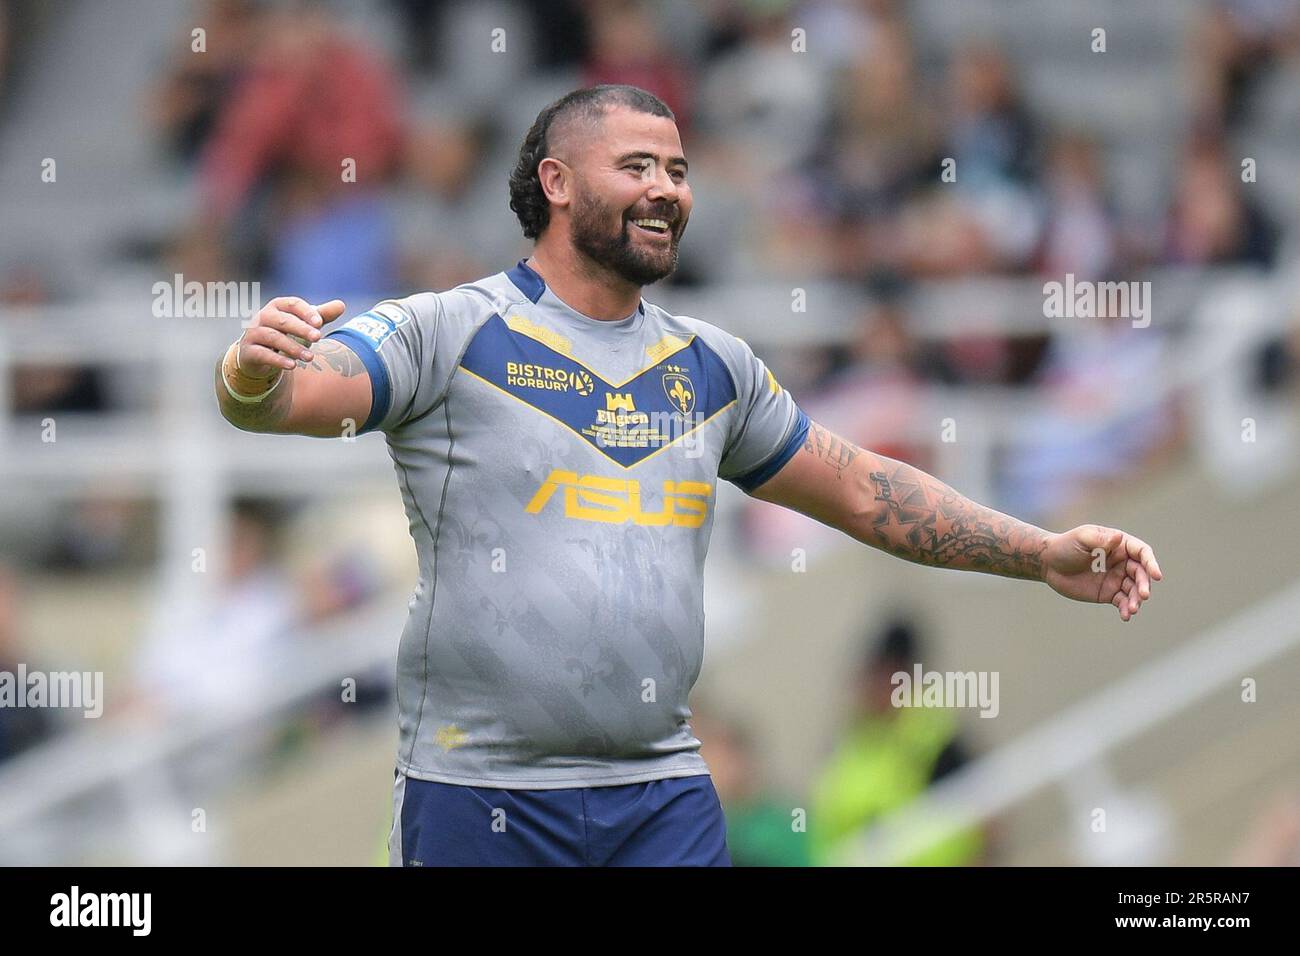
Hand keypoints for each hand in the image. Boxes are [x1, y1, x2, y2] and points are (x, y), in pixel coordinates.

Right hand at [237, 297, 346, 377]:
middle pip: (283, 320)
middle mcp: (263, 316)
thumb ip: (321, 316)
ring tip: (310, 357)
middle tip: (318, 337)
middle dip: (301, 329)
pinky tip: (292, 366)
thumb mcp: (303, 324)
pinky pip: (262, 354)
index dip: (306, 312)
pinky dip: (277, 360)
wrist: (257, 354)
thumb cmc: (285, 334)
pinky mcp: (249, 351)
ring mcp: (253, 333)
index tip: (320, 322)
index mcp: (277, 306)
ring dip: (293, 347)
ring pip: (273, 337)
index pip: (292, 304)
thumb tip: (341, 305)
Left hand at [1042, 525, 1162, 621]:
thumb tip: (1118, 538)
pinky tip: (1125, 616)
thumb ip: (1099, 539)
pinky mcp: (1108, 593)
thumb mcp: (1081, 538)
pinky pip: (1122, 601)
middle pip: (1141, 573)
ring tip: (1132, 609)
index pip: (1142, 553)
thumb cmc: (1065, 546)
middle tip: (1143, 596)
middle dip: (1144, 585)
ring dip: (1136, 600)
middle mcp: (1122, 562)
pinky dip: (1126, 609)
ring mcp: (1116, 578)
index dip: (1151, 563)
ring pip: (1134, 590)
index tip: (1157, 575)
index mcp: (1119, 545)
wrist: (1048, 564)